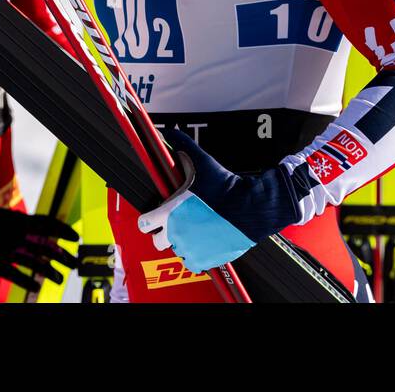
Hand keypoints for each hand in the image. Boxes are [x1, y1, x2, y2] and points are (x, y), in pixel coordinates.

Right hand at [0, 186, 78, 290]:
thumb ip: (13, 221)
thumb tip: (28, 227)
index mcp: (15, 218)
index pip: (47, 224)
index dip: (63, 231)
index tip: (74, 238)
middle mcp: (13, 232)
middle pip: (45, 245)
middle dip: (62, 254)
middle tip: (73, 262)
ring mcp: (2, 248)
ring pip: (34, 261)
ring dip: (50, 270)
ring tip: (61, 277)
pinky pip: (13, 273)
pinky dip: (27, 280)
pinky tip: (36, 286)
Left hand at [136, 130, 298, 272]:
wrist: (250, 208)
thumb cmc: (225, 188)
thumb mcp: (202, 163)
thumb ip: (183, 147)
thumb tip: (169, 132)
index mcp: (169, 212)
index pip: (143, 224)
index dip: (149, 219)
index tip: (156, 216)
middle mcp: (175, 234)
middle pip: (157, 241)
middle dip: (164, 232)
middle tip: (177, 222)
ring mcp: (190, 249)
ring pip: (176, 251)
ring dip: (182, 242)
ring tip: (196, 229)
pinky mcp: (205, 260)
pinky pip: (192, 262)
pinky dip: (196, 255)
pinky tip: (204, 242)